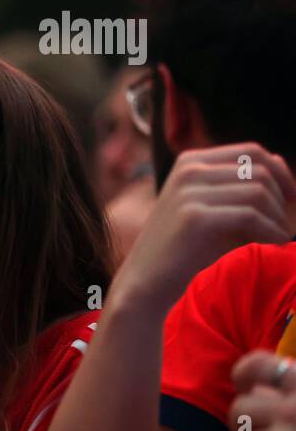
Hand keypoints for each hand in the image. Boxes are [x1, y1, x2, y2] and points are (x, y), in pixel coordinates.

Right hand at [111, 143, 295, 311]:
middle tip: (284, 225)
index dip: (281, 172)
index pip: (252, 151)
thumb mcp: (211, 207)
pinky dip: (272, 230)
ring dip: (279, 217)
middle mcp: (188, 170)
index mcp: (190, 161)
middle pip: (260, 170)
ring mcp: (189, 191)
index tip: (290, 199)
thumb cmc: (185, 247)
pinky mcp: (194, 217)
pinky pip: (251, 216)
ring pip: (259, 192)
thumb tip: (282, 166)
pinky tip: (275, 242)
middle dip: (282, 198)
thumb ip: (240, 188)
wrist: (147, 279)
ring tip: (279, 236)